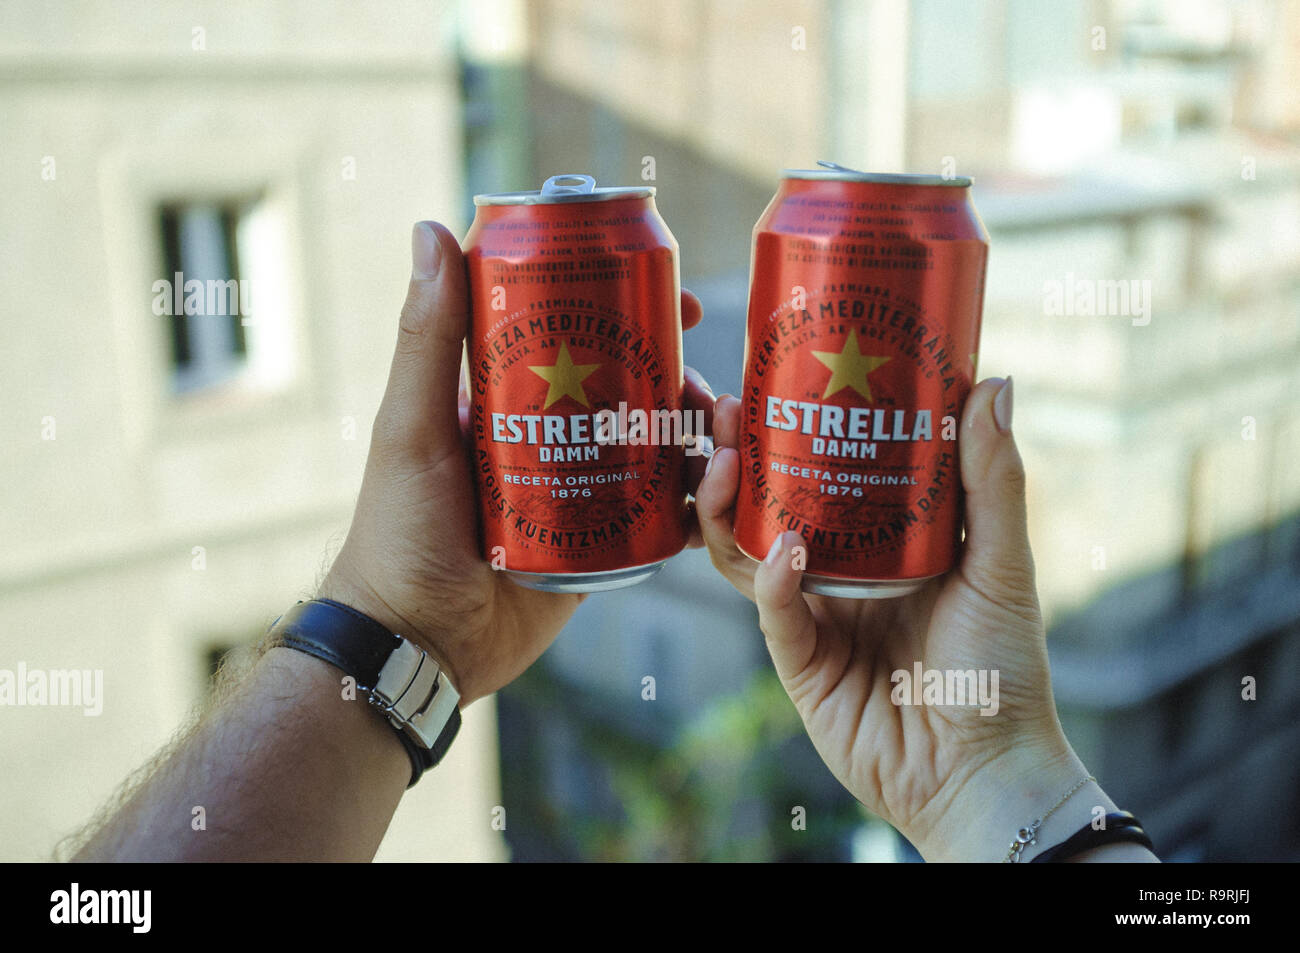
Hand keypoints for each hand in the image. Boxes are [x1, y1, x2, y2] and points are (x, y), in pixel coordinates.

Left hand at [320, 222, 712, 704]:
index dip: (633, 309)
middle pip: (632, 389)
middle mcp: (550, 438)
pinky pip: (659, 518)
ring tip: (718, 440)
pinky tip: (720, 492)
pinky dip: (694, 505)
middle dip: (679, 380)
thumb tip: (432, 227)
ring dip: (696, 439)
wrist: (415, 645)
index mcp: (509, 399)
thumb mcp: (414, 427)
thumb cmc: (400, 532)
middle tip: (707, 388)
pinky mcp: (601, 549)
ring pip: (655, 450)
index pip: (581, 333)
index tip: (680, 297)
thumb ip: (427, 338)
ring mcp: (579, 494)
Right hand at [696, 378, 1108, 860]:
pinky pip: (773, 613)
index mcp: (883, 542)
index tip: (777, 374)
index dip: (793, 427)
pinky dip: (771, 580)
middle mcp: (841, 572)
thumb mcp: (1003, 563)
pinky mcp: (800, 663)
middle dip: (740, 458)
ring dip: (731, 509)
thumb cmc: (1004, 668)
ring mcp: (815, 616)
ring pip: (751, 553)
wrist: (986, 771)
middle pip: (772, 504)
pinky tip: (782, 551)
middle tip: (727, 409)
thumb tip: (991, 380)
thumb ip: (992, 481)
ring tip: (726, 464)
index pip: (826, 471)